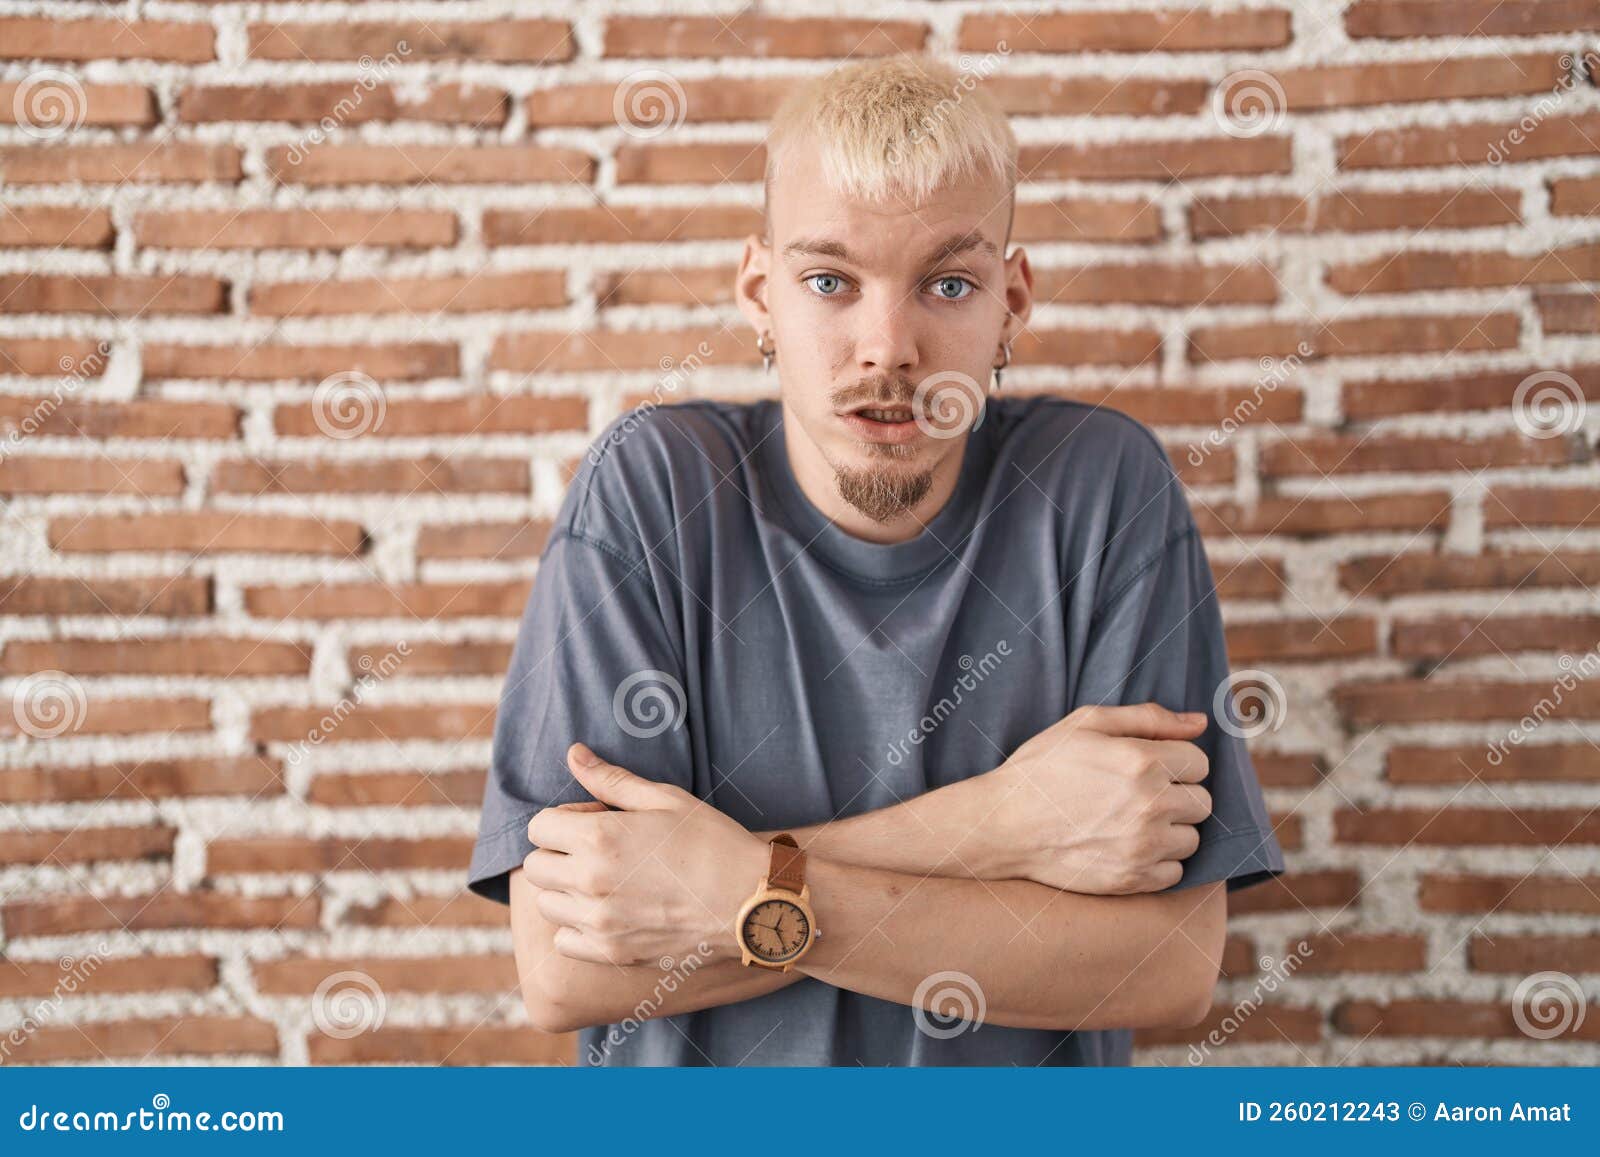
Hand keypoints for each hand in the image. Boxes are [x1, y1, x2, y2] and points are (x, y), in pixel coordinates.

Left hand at [521, 743, 768, 966]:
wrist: (751, 901)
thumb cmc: (713, 842)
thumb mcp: (665, 799)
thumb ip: (611, 779)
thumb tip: (573, 754)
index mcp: (599, 838)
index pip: (538, 827)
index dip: (564, 819)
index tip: (596, 821)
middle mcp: (590, 882)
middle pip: (537, 866)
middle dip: (560, 852)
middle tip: (601, 850)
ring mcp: (599, 922)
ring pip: (547, 904)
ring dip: (566, 890)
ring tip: (606, 882)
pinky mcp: (612, 953)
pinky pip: (565, 941)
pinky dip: (577, 927)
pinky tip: (609, 912)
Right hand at [987, 703, 1213, 893]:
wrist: (1002, 825)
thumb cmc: (1042, 768)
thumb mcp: (1086, 724)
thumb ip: (1147, 717)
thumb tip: (1201, 722)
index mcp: (1142, 760)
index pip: (1199, 763)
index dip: (1175, 762)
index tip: (1149, 768)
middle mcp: (1150, 804)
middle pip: (1203, 802)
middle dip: (1178, 795)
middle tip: (1139, 795)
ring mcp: (1143, 846)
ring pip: (1192, 839)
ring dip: (1171, 830)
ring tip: (1133, 822)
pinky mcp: (1133, 879)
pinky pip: (1175, 872)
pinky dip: (1159, 862)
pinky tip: (1128, 847)